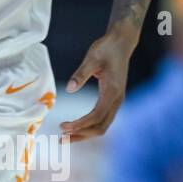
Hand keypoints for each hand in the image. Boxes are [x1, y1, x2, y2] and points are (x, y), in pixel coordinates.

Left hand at [60, 25, 135, 140]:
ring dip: (84, 134)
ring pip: (101, 126)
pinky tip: (76, 128)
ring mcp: (116, 102)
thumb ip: (81, 74)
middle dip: (81, 135)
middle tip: (61, 138)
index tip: (63, 127)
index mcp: (112, 91)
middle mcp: (117, 100)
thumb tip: (69, 89)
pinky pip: (101, 120)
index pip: (96, 116)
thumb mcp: (92, 58)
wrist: (121, 43)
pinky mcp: (112, 100)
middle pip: (100, 127)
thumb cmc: (106, 48)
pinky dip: (88, 127)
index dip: (80, 124)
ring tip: (65, 138)